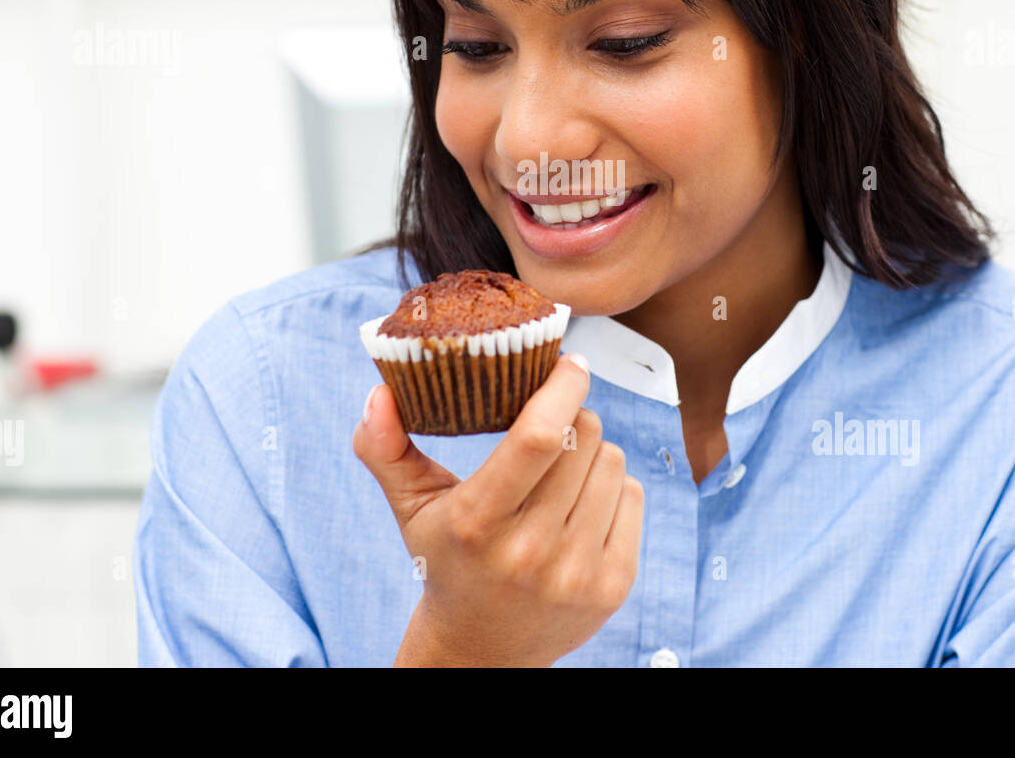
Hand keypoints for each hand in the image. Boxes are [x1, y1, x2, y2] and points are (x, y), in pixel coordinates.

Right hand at [353, 353, 643, 666]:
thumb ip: (385, 447)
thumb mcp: (412, 507)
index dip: (562, 388)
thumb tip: (380, 393)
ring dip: (592, 453)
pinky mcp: (613, 586)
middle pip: (584, 438)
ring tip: (562, 472)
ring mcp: (576, 573)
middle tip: (553, 426)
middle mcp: (529, 551)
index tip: (568, 364)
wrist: (481, 650)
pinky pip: (634, 496)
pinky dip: (612, 488)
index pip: (539, 436)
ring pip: (612, 462)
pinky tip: (582, 505)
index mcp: (477, 522)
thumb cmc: (448, 561)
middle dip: (572, 417)